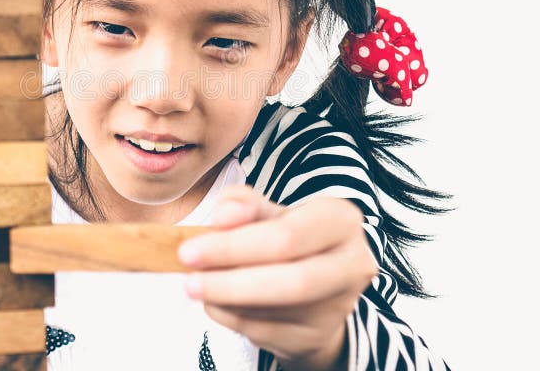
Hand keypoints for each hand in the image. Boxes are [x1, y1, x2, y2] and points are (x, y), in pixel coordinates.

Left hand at [177, 185, 377, 370]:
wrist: (313, 282)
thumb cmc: (287, 237)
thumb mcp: (266, 211)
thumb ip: (242, 204)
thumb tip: (225, 214)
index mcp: (341, 220)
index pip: (288, 236)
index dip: (235, 245)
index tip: (190, 250)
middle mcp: (351, 264)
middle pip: (290, 281)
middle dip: (230, 282)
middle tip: (188, 279)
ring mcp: (338, 306)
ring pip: (274, 311)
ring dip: (225, 300)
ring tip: (198, 285)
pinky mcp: (317, 336)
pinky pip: (264, 332)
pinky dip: (231, 316)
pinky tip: (218, 300)